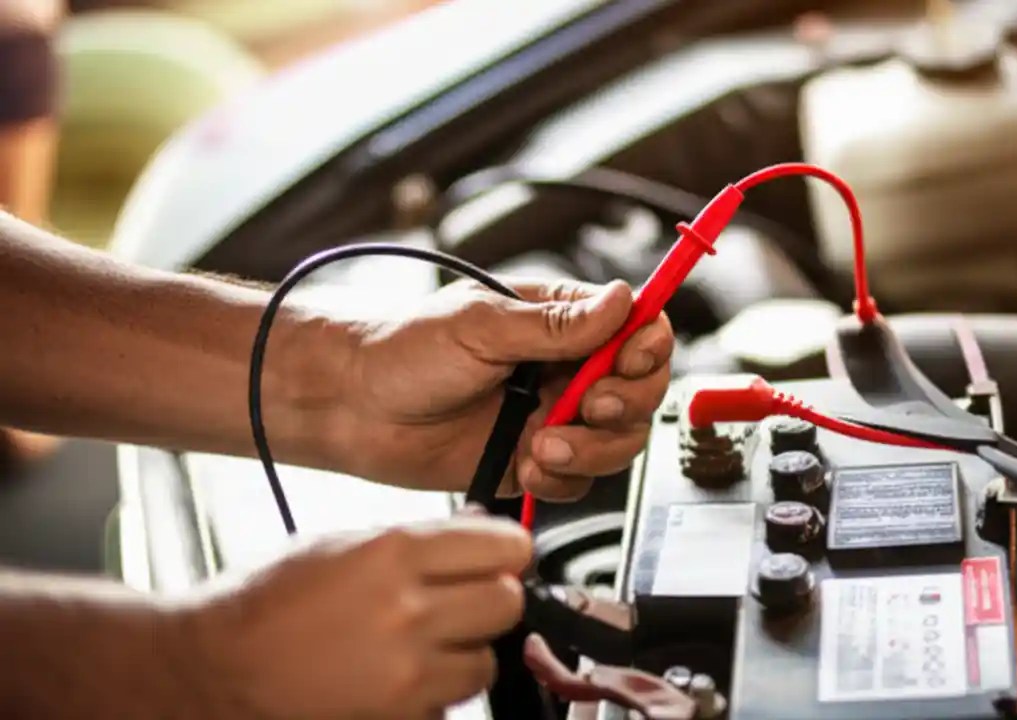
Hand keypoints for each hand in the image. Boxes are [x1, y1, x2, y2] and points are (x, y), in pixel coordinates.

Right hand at [180, 516, 530, 718]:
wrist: (218, 671)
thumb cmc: (271, 602)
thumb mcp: (343, 544)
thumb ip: (419, 539)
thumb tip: (479, 527)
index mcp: (395, 554)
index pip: (505, 547)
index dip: (507, 552)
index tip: (502, 557)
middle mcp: (408, 611)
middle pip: (507, 603)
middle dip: (492, 599)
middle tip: (463, 600)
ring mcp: (407, 674)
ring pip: (486, 660)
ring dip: (465, 653)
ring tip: (422, 645)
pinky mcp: (402, 719)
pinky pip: (450, 704)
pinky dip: (435, 694)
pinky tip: (398, 678)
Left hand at [334, 278, 673, 500]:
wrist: (352, 410)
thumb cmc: (403, 352)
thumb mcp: (480, 326)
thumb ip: (556, 324)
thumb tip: (622, 300)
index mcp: (559, 320)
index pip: (637, 329)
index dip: (647, 350)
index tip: (626, 364)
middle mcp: (565, 368)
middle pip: (640, 391)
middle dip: (623, 406)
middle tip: (585, 409)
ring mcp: (553, 416)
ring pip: (618, 442)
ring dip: (592, 450)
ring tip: (542, 446)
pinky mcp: (534, 460)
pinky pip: (579, 480)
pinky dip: (561, 480)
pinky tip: (524, 467)